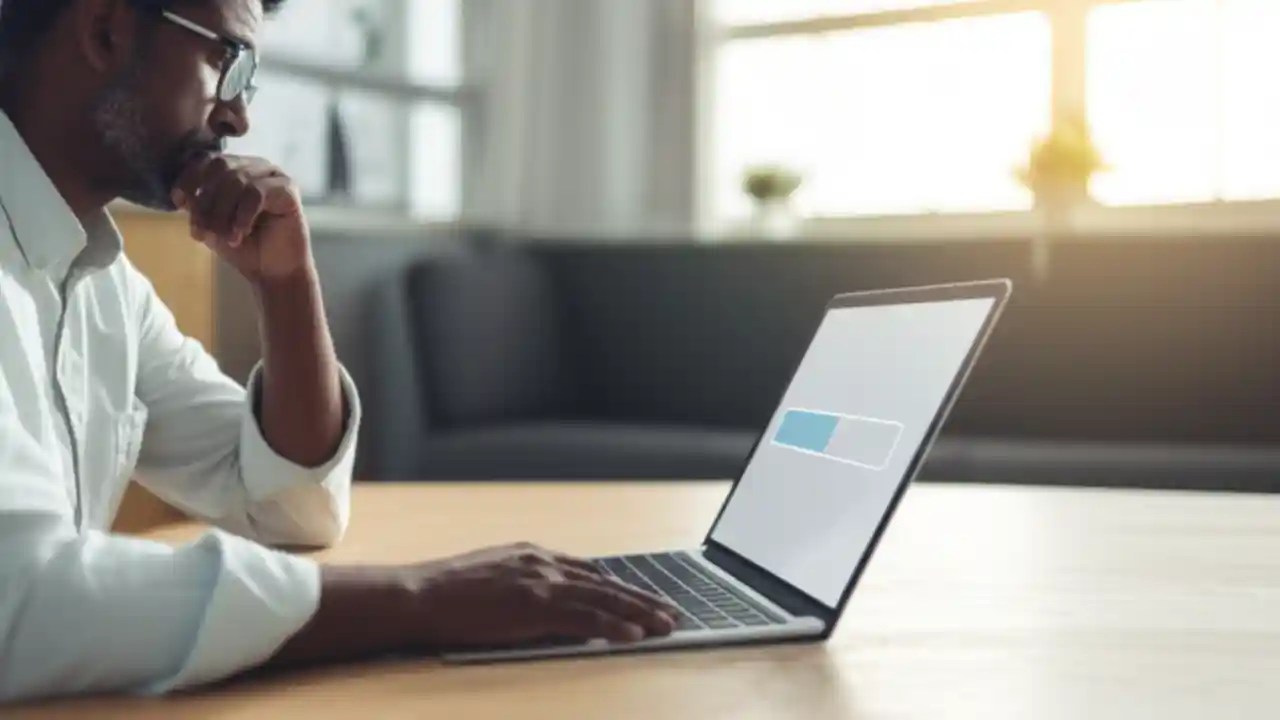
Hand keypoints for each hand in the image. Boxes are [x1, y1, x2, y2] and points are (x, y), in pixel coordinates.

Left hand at [170, 154, 311, 284]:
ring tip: (223, 238)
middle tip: (201, 232)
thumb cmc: (244, 248)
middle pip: (220, 167)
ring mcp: (273, 175)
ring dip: (223, 213)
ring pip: (237, 180)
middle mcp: (255, 166)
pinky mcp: (288, 189)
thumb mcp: (211, 225)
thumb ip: (198, 206)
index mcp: (235, 169)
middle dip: (205, 201)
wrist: (275, 273)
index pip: (206, 159)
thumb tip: (182, 196)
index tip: (179, 203)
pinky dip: (242, 216)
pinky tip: (240, 235)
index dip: (189, 178)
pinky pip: (257, 193)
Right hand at [408, 543, 678, 647]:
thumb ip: (527, 582)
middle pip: (605, 582)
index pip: (590, 571)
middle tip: (670, 611)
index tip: (644, 596)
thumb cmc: (449, 592)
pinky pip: (584, 617)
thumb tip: (552, 600)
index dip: (620, 586)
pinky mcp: (535, 607)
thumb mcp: (495, 575)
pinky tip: (633, 634)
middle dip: (642, 598)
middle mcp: (544, 564)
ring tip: (665, 625)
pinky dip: (613, 625)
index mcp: (535, 556)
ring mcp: (542, 584)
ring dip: (639, 612)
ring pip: (603, 598)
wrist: (421, 595)